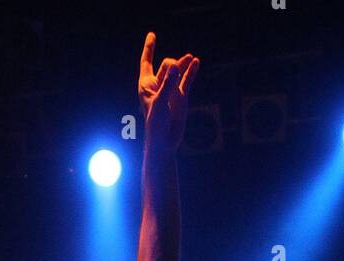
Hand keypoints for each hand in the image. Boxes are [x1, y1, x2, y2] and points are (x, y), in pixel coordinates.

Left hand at [138, 31, 199, 149]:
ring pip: (178, 70)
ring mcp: (171, 90)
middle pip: (167, 64)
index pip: (147, 61)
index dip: (149, 48)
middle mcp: (159, 85)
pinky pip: (188, 80)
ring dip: (184, 63)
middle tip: (176, 71)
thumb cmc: (156, 124)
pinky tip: (196, 62)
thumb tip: (176, 65)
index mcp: (146, 85)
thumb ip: (168, 84)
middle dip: (172, 65)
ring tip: (191, 58)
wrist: (164, 142)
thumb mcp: (160, 103)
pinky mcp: (181, 97)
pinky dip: (192, 71)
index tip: (152, 35)